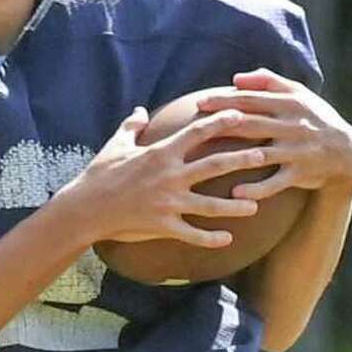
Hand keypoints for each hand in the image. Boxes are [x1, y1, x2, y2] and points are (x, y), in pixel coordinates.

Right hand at [66, 105, 272, 249]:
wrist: (86, 208)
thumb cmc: (100, 174)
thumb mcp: (116, 145)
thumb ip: (132, 126)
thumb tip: (140, 111)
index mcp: (161, 153)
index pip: (197, 132)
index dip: (220, 122)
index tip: (241, 115)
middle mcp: (170, 176)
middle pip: (214, 165)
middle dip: (242, 160)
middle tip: (265, 155)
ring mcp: (169, 203)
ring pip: (210, 205)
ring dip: (235, 206)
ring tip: (255, 205)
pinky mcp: (163, 226)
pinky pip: (192, 234)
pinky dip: (211, 239)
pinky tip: (228, 240)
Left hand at [195, 70, 351, 197]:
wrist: (348, 152)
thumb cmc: (316, 120)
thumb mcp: (299, 95)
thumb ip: (269, 83)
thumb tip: (236, 79)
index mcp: (290, 104)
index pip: (252, 100)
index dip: (225, 100)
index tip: (200, 103)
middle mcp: (292, 126)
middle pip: (251, 123)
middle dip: (222, 123)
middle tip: (196, 126)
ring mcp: (296, 151)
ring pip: (261, 154)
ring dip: (235, 158)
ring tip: (208, 162)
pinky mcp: (301, 174)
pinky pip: (276, 182)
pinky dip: (257, 189)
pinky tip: (236, 194)